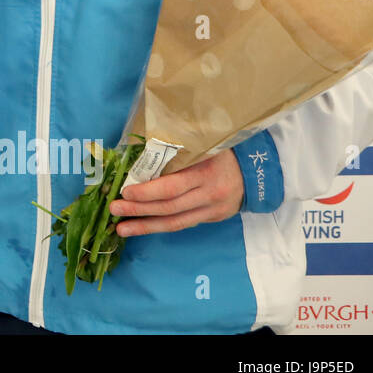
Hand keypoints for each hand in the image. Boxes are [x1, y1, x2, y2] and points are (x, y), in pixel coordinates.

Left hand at [109, 150, 243, 236]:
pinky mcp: (213, 218)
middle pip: (169, 207)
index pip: (172, 187)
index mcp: (206, 172)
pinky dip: (161, 225)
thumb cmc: (222, 149)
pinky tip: (142, 226)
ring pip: (175, 222)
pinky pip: (183, 223)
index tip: (125, 191)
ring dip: (145, 226)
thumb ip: (176, 151)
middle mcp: (210, 195)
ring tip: (121, 229)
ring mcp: (213, 210)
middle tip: (113, 209)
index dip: (147, 192)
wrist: (258, 168)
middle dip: (139, 210)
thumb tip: (137, 155)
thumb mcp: (203, 143)